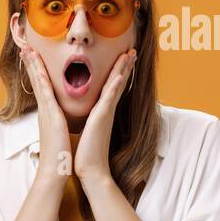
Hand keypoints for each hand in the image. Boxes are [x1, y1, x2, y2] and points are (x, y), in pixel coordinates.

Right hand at [18, 46, 71, 183]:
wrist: (54, 172)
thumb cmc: (59, 156)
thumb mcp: (60, 136)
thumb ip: (58, 126)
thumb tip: (59, 123)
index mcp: (48, 114)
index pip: (42, 88)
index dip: (37, 72)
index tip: (33, 58)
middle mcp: (44, 110)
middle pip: (36, 81)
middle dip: (31, 64)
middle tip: (25, 47)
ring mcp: (45, 112)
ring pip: (38, 83)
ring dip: (32, 65)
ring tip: (27, 49)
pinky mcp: (49, 116)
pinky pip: (45, 92)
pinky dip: (40, 78)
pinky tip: (37, 67)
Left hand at [74, 48, 136, 182]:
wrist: (90, 170)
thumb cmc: (87, 153)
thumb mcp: (88, 131)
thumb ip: (91, 122)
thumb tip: (89, 118)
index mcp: (101, 112)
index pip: (111, 88)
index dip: (117, 73)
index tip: (122, 59)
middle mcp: (106, 110)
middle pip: (118, 83)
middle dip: (125, 66)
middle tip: (132, 50)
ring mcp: (106, 113)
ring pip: (116, 86)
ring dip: (123, 70)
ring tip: (130, 54)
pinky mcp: (101, 119)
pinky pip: (110, 99)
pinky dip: (115, 87)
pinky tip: (119, 76)